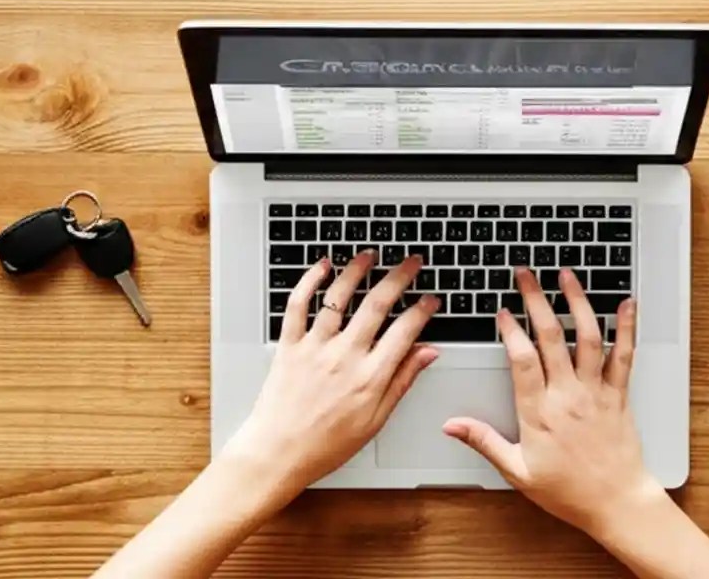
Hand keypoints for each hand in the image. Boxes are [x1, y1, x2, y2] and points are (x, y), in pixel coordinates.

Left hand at [222, 251, 439, 494]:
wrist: (277, 453)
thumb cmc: (325, 444)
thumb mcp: (375, 420)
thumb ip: (402, 381)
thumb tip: (427, 354)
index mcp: (370, 378)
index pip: (405, 332)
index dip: (423, 310)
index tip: (431, 299)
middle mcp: (344, 357)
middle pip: (377, 305)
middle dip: (400, 277)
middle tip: (412, 263)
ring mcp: (315, 348)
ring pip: (339, 297)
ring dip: (357, 271)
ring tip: (370, 255)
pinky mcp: (289, 346)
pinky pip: (298, 305)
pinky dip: (310, 281)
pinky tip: (322, 266)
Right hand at [443, 267, 664, 535]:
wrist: (617, 503)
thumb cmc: (569, 492)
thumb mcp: (517, 472)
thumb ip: (484, 442)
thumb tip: (451, 425)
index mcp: (539, 413)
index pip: (522, 360)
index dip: (511, 331)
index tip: (503, 310)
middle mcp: (568, 396)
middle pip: (551, 337)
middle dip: (537, 300)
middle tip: (526, 274)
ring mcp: (596, 392)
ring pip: (588, 338)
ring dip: (577, 302)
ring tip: (567, 275)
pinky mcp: (619, 395)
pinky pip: (624, 356)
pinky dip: (626, 327)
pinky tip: (625, 304)